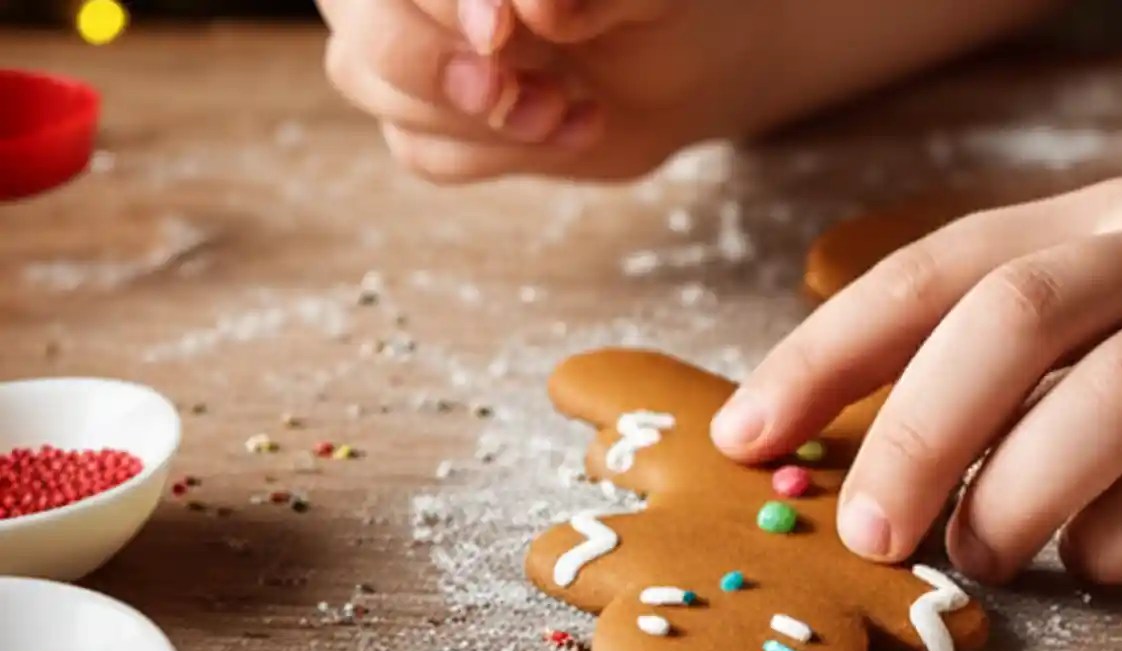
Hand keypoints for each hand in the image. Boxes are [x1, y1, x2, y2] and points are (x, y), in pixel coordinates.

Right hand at [318, 0, 1054, 182]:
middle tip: (543, 85)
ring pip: (388, 95)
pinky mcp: (470, 112)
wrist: (749, 17)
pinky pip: (431, 151)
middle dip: (447, 65)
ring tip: (571, 108)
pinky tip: (564, 125)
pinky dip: (486, 151)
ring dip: (475, 116)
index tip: (524, 26)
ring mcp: (445, 42)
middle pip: (361, 30)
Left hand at [713, 177, 1121, 584]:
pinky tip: (1093, 560)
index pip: (926, 274)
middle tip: (871, 531)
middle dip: (921, 432)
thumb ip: (989, 362)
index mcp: (1079, 221)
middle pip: (1013, 317)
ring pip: (1119, 389)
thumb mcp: (1086, 311)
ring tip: (978, 556)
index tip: (747, 432)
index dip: (826, 355)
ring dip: (1022, 489)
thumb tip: (856, 457)